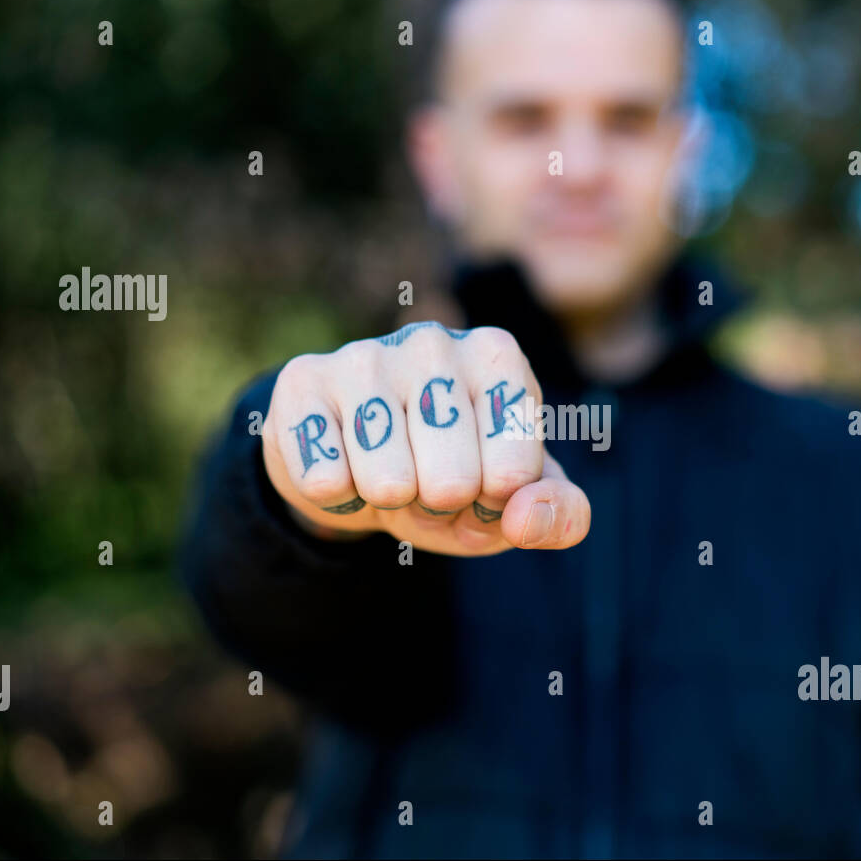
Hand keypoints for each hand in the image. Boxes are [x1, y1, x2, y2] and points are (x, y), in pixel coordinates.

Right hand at [262, 322, 591, 555]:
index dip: (492, 504)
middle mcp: (434, 342)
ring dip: (390, 503)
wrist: (360, 461)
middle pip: (452, 483)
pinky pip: (325, 480)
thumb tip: (525, 518)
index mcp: (498, 356)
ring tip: (390, 474)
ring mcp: (364, 356)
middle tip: (428, 482)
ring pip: (389, 484)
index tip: (482, 480)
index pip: (513, 475)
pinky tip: (342, 464)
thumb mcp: (515, 499)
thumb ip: (557, 513)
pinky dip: (338, 496)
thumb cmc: (454, 473)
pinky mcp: (303, 382)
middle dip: (439, 508)